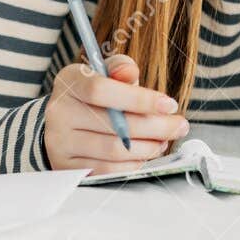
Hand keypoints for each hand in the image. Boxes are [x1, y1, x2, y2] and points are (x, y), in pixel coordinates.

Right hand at [43, 53, 189, 174]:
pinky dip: (133, 164)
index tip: (169, 105)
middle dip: (156, 127)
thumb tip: (130, 72)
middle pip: (114, 125)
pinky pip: (107, 171)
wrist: (62, 124)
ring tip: (164, 139)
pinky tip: (146, 153)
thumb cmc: (92, 96)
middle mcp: (59, 113)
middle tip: (180, 126)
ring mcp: (60, 144)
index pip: (101, 90)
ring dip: (148, 147)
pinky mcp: (68, 168)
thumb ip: (120, 68)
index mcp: (69, 83)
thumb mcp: (103, 74)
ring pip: (114, 151)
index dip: (139, 99)